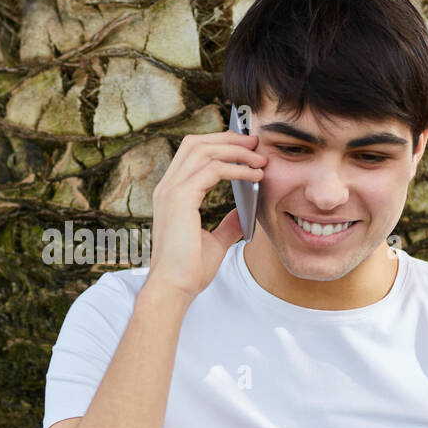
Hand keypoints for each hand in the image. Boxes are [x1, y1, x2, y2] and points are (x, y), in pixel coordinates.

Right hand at [144, 128, 266, 302]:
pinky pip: (214, 169)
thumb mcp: (214, 242)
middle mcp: (167, 187)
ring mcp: (171, 190)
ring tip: (260, 159)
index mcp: (171, 194)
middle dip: (228, 138)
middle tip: (256, 143)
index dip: (220, 144)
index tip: (247, 149)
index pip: (192, 153)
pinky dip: (238, 168)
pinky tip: (255, 177)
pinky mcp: (181, 198)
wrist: (174, 288)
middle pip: (196, 143)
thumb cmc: (188, 270)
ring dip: (236, 150)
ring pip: (204, 150)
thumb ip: (228, 224)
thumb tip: (244, 212)